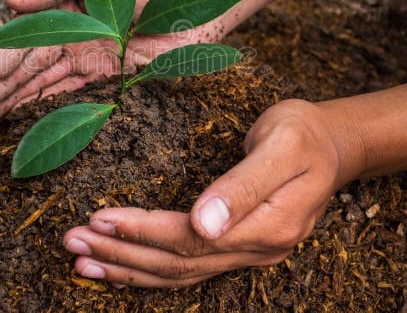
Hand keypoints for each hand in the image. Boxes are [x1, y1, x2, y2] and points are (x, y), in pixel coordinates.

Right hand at [0, 0, 226, 119]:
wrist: (196, 7)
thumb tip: (13, 0)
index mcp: (66, 6)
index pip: (29, 32)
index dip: (9, 52)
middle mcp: (73, 33)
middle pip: (31, 61)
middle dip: (5, 82)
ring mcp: (88, 57)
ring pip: (45, 79)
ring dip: (18, 97)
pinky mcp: (107, 77)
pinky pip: (71, 92)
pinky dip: (46, 103)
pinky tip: (24, 115)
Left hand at [62, 99, 364, 287]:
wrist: (334, 146)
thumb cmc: (305, 134)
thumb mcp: (283, 144)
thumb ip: (244, 184)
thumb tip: (203, 223)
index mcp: (269, 225)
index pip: (192, 239)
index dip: (144, 232)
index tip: (100, 219)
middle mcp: (257, 250)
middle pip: (178, 262)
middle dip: (122, 252)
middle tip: (72, 240)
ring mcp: (249, 255)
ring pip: (179, 273)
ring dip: (128, 269)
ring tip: (82, 260)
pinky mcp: (238, 248)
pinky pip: (189, 270)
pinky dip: (151, 273)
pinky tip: (120, 270)